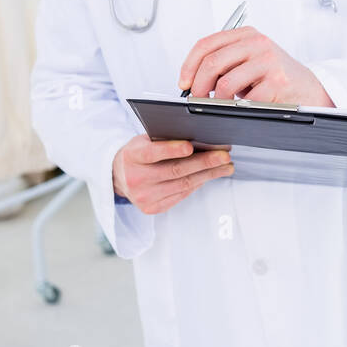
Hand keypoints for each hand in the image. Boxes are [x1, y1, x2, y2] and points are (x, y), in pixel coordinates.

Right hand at [113, 134, 232, 214]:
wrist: (120, 176)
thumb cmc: (139, 154)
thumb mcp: (145, 141)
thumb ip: (165, 139)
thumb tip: (200, 138)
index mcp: (132, 156)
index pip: (152, 153)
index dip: (171, 149)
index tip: (190, 146)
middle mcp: (135, 178)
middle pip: (175, 171)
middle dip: (204, 163)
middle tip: (224, 156)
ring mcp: (144, 196)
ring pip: (183, 184)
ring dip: (209, 175)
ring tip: (226, 166)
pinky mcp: (153, 208)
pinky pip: (182, 194)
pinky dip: (198, 183)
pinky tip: (210, 175)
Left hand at [178, 25, 334, 105]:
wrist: (309, 89)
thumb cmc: (274, 78)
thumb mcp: (249, 61)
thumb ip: (225, 62)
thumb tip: (190, 81)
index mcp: (247, 35)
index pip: (207, 44)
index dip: (189, 65)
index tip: (183, 82)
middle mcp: (258, 43)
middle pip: (212, 62)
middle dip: (198, 86)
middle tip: (196, 99)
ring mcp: (269, 61)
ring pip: (226, 83)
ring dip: (217, 101)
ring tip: (220, 106)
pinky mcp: (278, 81)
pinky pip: (246, 99)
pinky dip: (238, 108)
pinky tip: (241, 108)